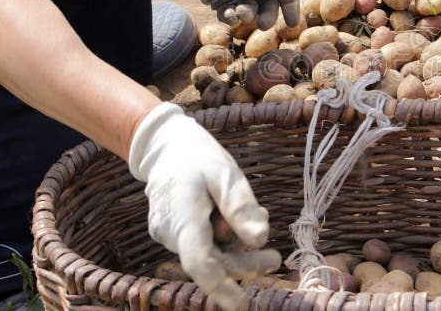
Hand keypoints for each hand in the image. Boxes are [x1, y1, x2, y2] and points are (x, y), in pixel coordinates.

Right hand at [129, 103, 280, 309]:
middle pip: (210, 263)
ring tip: (258, 220)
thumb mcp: (226, 173)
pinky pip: (200, 244)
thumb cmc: (198, 157)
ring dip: (235, 248)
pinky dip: (221, 239)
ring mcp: (166, 235)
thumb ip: (241, 207)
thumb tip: (261, 240)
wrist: (165, 146)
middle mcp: (169, 232)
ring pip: (207, 254)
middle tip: (275, 259)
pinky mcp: (170, 234)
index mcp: (182, 216)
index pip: (199, 263)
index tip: (243, 305)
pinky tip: (235, 221)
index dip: (222, 288)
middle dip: (244, 265)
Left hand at [163, 0, 302, 29]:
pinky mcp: (223, 3)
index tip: (291, 23)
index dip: (290, 8)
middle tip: (262, 25)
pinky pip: (232, 17)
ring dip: (248, 16)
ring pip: (251, 13)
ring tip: (239, 11)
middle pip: (270, 7)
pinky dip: (231, 18)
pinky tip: (228, 13)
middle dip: (268, 17)